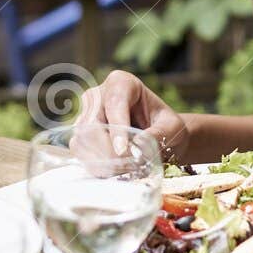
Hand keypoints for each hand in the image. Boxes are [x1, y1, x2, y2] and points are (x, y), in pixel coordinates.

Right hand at [76, 71, 190, 162]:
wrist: (158, 134)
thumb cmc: (165, 125)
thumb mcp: (172, 127)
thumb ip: (159, 133)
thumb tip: (138, 145)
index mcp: (121, 83)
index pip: (114, 104)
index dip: (117, 129)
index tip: (123, 151)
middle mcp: (97, 95)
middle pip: (93, 124)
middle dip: (108, 150)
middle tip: (128, 167)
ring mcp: (86, 114)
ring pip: (82, 140)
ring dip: (102, 160)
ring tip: (124, 170)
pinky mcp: (81, 134)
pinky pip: (80, 151)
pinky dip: (96, 165)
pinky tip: (114, 170)